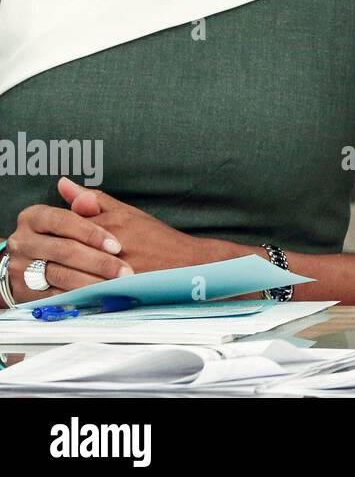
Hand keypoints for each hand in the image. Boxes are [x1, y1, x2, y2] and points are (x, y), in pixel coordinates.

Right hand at [4, 181, 131, 303]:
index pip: (64, 221)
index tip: (116, 245)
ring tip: (117, 284)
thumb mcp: (81, 215)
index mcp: (34, 217)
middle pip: (64, 250)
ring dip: (92, 281)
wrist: (37, 264)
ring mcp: (20, 267)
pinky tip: (99, 295)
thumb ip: (84, 202)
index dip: (92, 233)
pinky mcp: (24, 291)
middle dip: (98, 262)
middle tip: (123, 270)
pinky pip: (54, 295)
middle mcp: (22, 241)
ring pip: (60, 274)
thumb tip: (68, 184)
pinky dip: (79, 296)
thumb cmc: (70, 235)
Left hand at [57, 178, 218, 276]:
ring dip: (61, 275)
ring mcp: (115, 268)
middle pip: (68, 250)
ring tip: (58, 276)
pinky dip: (75, 292)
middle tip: (46, 259)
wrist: (187, 263)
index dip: (56, 233)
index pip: (68, 224)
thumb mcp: (126, 212)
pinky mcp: (119, 289)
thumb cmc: (157, 238)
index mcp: (112, 222)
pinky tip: (70, 291)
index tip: (51, 239)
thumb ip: (93, 199)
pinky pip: (87, 292)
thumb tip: (64, 184)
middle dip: (54, 255)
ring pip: (75, 273)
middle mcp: (112, 244)